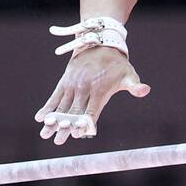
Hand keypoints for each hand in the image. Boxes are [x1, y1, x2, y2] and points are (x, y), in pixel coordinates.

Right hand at [35, 47, 149, 145]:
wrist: (100, 44)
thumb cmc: (117, 65)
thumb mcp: (129, 75)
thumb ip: (135, 86)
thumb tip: (145, 90)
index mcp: (100, 90)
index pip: (91, 110)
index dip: (85, 122)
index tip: (78, 134)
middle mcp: (84, 88)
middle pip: (74, 112)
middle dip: (66, 127)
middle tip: (58, 141)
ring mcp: (73, 85)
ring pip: (62, 106)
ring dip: (54, 120)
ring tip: (45, 134)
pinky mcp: (64, 82)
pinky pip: (54, 96)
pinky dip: (48, 107)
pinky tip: (40, 118)